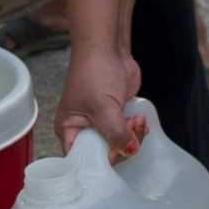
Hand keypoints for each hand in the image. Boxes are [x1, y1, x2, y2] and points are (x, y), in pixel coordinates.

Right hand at [57, 42, 144, 157]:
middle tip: (129, 129)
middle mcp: (83, 128)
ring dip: (133, 135)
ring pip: (119, 143)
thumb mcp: (103, 108)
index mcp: (69, 129)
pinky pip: (128, 132)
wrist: (108, 48)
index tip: (116, 152)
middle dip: (122, 144)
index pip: (83, 158)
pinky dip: (137, 129)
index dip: (100, 160)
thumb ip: (116, 134)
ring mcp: (102, 122)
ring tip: (136, 120)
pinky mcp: (117, 115)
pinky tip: (140, 120)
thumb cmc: (93, 71)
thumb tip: (129, 150)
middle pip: (105, 153)